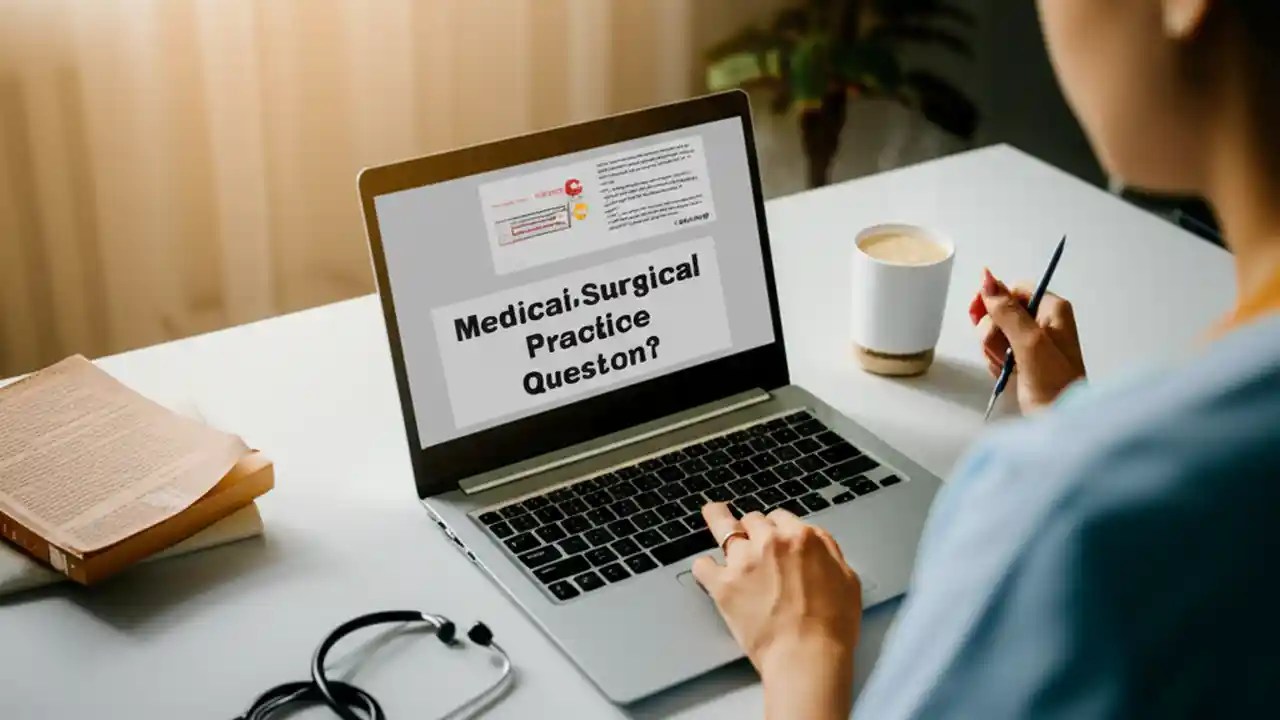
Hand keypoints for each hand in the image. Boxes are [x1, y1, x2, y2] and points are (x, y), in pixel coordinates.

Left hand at [693, 503, 860, 719]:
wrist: (807, 655)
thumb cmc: (833, 625)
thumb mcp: (847, 579)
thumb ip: (827, 551)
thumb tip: (812, 541)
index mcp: (802, 537)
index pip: (781, 517)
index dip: (778, 529)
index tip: (776, 539)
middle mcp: (770, 542)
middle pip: (754, 520)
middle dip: (755, 530)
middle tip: (755, 544)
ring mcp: (743, 561)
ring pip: (724, 527)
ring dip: (722, 523)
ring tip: (714, 513)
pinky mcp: (722, 585)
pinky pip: (702, 565)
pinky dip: (705, 567)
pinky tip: (708, 571)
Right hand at [968, 268, 1086, 413]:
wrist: (1057, 422)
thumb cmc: (1053, 383)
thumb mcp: (1030, 342)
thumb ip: (1007, 311)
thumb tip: (987, 278)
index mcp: (1052, 310)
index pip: (1014, 289)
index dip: (996, 302)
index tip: (987, 320)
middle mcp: (1043, 322)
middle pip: (1000, 311)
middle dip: (993, 332)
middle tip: (1004, 351)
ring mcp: (1030, 343)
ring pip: (994, 332)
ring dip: (993, 350)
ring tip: (1008, 366)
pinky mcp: (1020, 361)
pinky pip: (995, 351)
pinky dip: (996, 362)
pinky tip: (1006, 374)